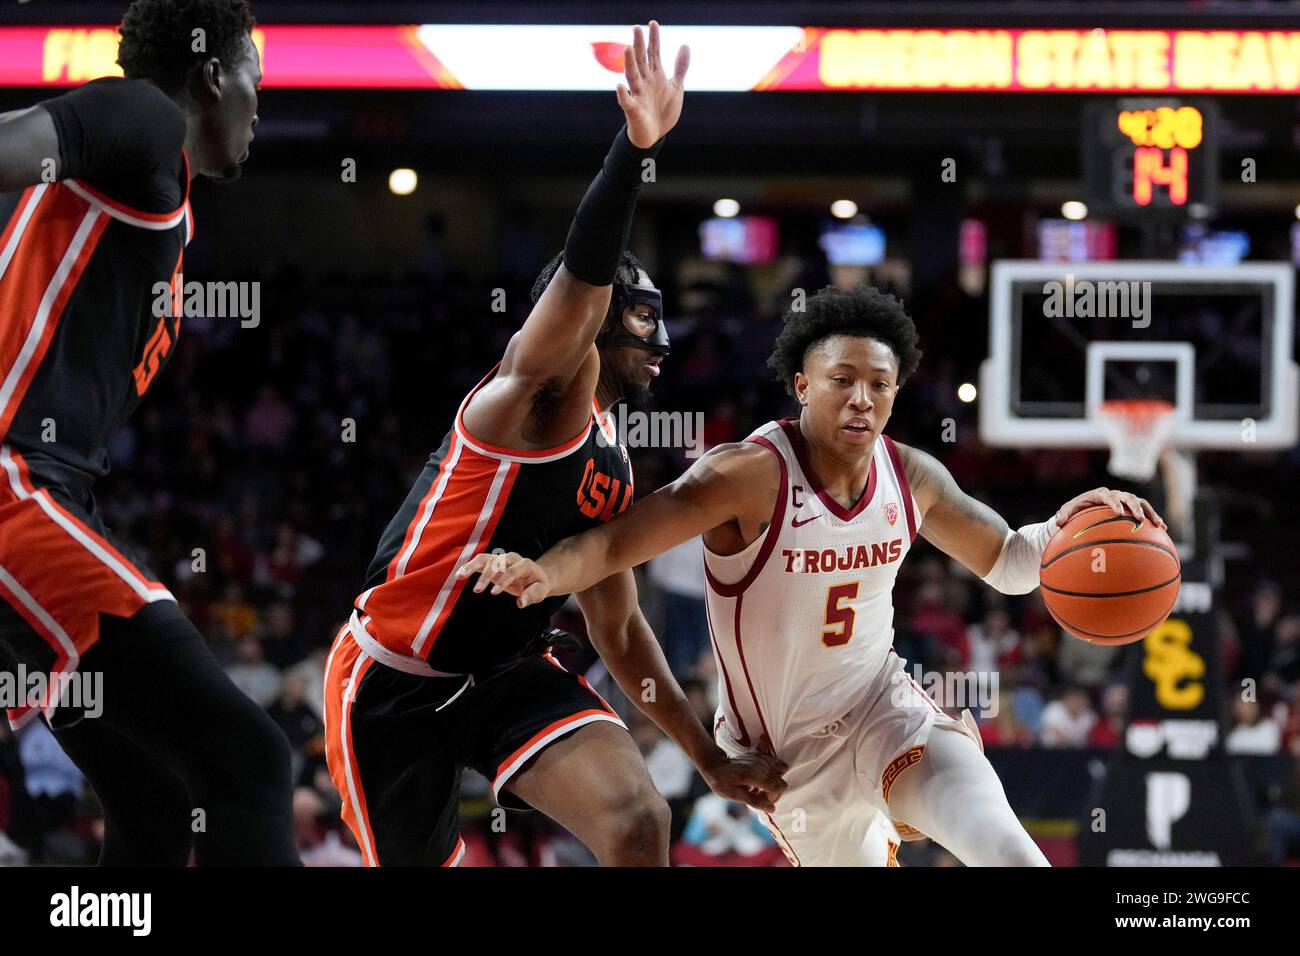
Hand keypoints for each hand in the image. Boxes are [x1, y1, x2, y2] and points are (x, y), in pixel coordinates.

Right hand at [455, 551, 554, 607]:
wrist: (537, 575)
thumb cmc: (538, 584)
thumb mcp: (540, 591)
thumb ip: (531, 596)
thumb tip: (520, 603)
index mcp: (525, 564)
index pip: (512, 571)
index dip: (503, 581)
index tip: (493, 593)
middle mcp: (512, 558)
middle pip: (497, 562)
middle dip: (486, 576)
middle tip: (477, 590)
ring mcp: (501, 559)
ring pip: (485, 559)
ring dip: (472, 566)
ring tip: (460, 575)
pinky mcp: (493, 563)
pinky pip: (480, 562)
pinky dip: (469, 566)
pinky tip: (459, 574)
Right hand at [617, 21, 690, 147]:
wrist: (654, 135)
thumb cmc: (663, 111)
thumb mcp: (676, 87)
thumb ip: (680, 67)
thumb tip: (685, 45)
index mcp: (655, 76)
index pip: (653, 53)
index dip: (653, 39)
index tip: (652, 23)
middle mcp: (644, 82)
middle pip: (641, 60)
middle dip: (639, 45)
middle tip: (636, 28)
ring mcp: (638, 95)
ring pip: (632, 76)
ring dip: (629, 63)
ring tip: (627, 48)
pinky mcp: (633, 110)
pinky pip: (626, 102)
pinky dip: (622, 95)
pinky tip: (619, 86)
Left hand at [698, 746, 787, 814]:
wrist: (714, 763)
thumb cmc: (720, 781)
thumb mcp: (733, 795)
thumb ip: (754, 801)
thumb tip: (772, 809)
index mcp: (754, 775)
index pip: (778, 787)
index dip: (772, 798)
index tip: (759, 799)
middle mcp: (761, 765)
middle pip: (781, 782)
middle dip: (773, 793)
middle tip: (757, 795)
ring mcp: (762, 758)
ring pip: (780, 773)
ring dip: (772, 783)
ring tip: (759, 787)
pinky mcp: (760, 755)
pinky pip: (776, 764)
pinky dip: (772, 773)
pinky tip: (759, 779)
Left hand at [1055, 487, 1166, 530]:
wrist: (1086, 506)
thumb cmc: (1075, 509)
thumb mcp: (1067, 511)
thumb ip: (1062, 515)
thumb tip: (1057, 523)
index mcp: (1101, 494)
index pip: (1109, 497)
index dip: (1115, 503)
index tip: (1118, 513)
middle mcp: (1116, 495)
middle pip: (1129, 498)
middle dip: (1135, 508)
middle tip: (1140, 520)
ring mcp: (1126, 501)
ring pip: (1142, 504)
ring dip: (1151, 513)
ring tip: (1159, 525)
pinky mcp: (1133, 509)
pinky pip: (1146, 513)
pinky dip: (1154, 519)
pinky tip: (1164, 530)